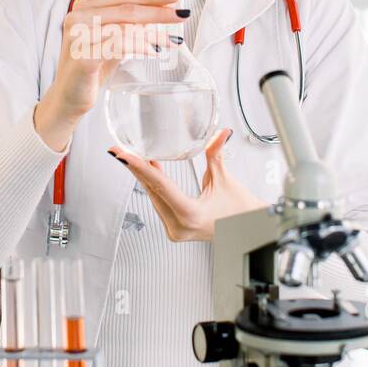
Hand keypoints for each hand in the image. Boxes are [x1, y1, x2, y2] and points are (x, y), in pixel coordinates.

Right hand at [34, 0, 185, 150]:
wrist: (67, 97)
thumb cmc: (91, 67)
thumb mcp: (112, 40)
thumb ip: (129, 26)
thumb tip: (163, 13)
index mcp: (85, 6)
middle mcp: (78, 16)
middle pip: (127, 8)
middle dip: (159, 11)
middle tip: (182, 15)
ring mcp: (78, 36)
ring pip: (125, 27)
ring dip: (153, 33)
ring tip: (173, 40)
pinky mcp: (82, 56)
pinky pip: (118, 46)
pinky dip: (140, 47)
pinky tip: (154, 52)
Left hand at [108, 127, 268, 242]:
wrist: (249, 233)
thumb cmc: (240, 213)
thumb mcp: (225, 180)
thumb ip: (216, 154)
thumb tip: (218, 133)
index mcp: (190, 214)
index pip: (159, 185)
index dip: (139, 167)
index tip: (124, 155)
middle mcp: (179, 225)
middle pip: (151, 190)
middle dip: (134, 167)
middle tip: (118, 149)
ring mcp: (175, 230)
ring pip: (153, 197)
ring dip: (143, 176)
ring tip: (130, 155)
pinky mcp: (174, 228)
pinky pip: (159, 203)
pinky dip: (153, 186)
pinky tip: (146, 170)